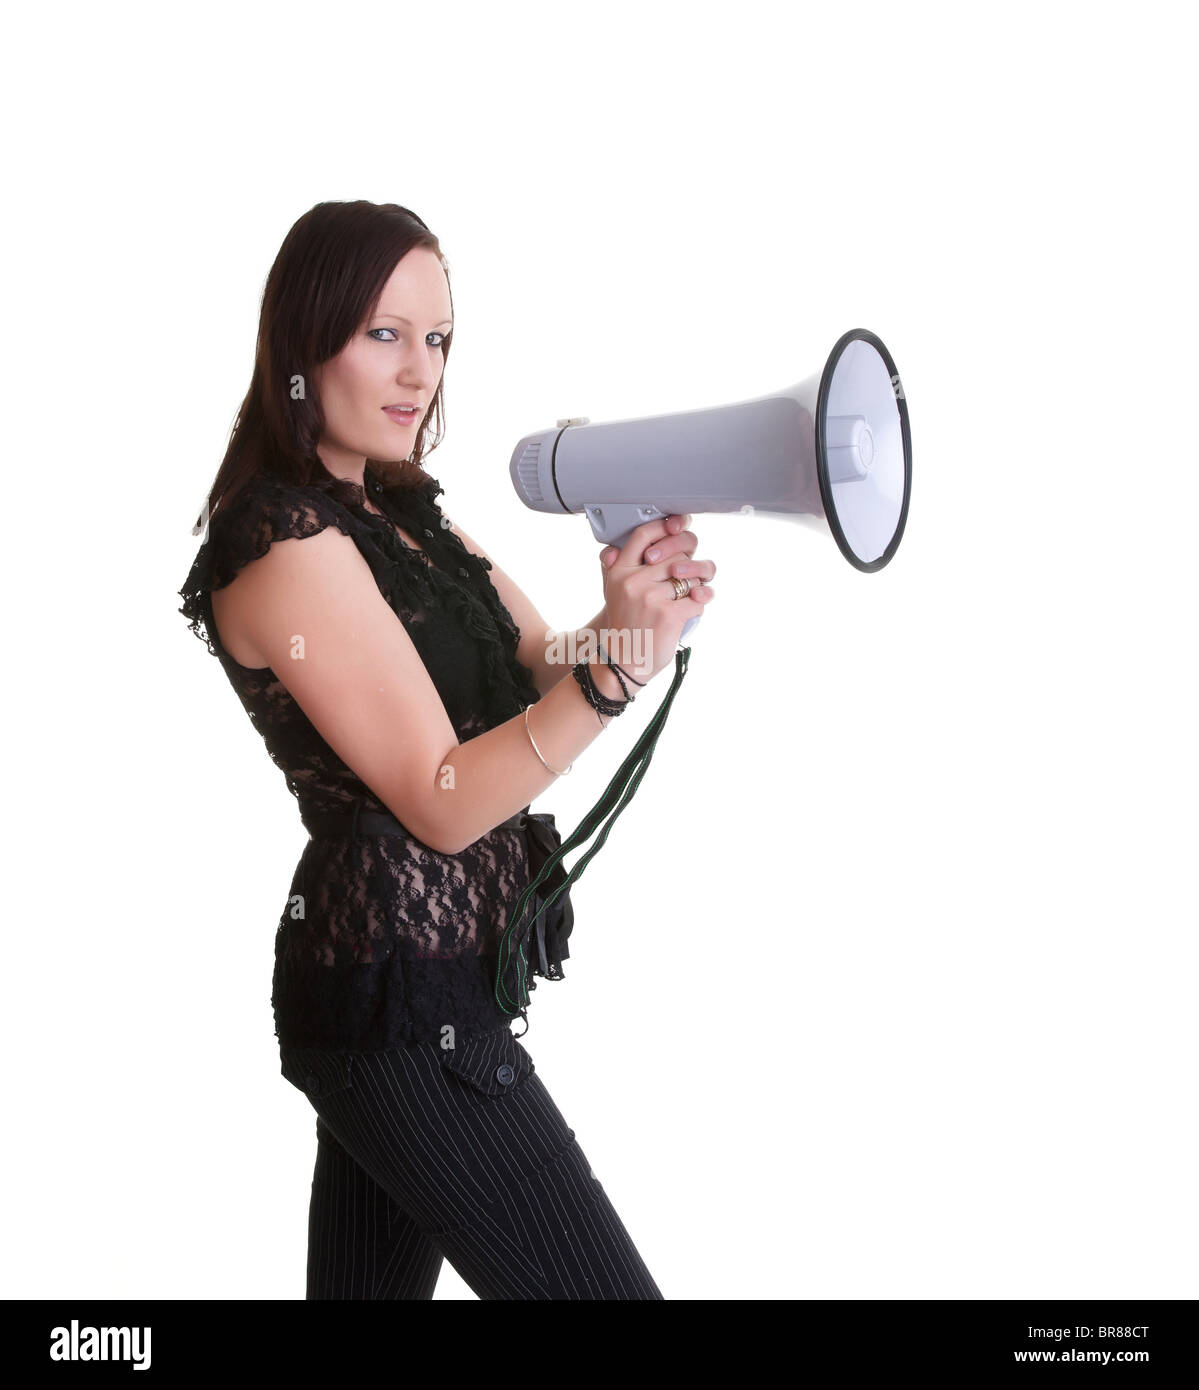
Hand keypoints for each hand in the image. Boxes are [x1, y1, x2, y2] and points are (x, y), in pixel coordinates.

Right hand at [597, 514, 716, 680]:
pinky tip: (688, 613)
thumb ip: (616, 568)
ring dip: (694, 588)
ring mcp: (651, 597)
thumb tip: (612, 549)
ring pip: (689, 577)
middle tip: (684, 580)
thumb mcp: (612, 593)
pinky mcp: (669, 614)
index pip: (643, 535)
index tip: (676, 527)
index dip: (663, 528)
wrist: (623, 664)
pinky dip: (698, 607)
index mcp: (619, 571)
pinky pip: (698, 599)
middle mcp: (633, 581)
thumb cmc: (624, 627)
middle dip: (686, 567)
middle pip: (675, 556)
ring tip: (687, 597)